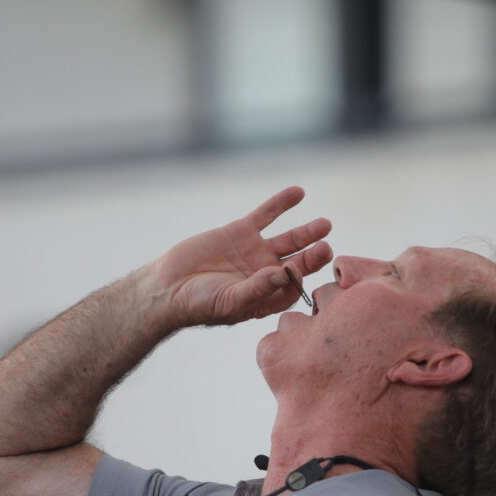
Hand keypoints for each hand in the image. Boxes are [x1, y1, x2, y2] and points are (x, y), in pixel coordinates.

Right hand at [154, 186, 332, 325]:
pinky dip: (281, 203)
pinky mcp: (242, 232)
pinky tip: (298, 192)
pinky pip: (266, 215)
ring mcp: (257, 252)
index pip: (294, 288)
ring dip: (307, 231)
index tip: (296, 271)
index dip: (299, 280)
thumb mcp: (229, 301)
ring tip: (324, 225)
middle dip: (313, 255)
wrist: (169, 286)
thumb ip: (257, 289)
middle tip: (326, 247)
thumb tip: (283, 274)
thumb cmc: (199, 303)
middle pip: (298, 262)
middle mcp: (268, 274)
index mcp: (269, 297)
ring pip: (289, 239)